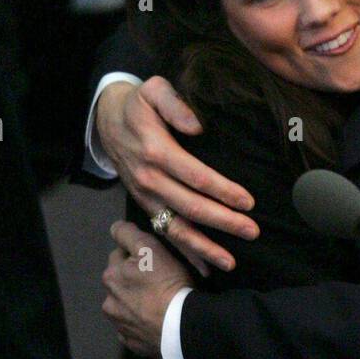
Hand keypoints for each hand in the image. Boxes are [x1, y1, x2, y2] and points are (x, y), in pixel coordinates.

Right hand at [95, 76, 256, 272]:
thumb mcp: (154, 90)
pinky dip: (185, 252)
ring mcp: (146, 196)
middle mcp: (150, 180)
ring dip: (204, 247)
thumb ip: (175, 104)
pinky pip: (166, 233)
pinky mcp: (146, 205)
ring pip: (176, 228)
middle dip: (223, 222)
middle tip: (252, 231)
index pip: (196, 177)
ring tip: (231, 262)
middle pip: (190, 208)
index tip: (248, 201)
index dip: (223, 191)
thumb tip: (197, 125)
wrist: (107, 120)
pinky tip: (204, 267)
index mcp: (156, 152)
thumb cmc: (139, 103)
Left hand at [101, 221, 195, 356]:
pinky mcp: (132, 343)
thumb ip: (128, 234)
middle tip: (158, 280)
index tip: (154, 259)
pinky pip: (134, 327)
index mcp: (111, 276)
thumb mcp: (150, 249)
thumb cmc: (167, 283)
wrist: (181, 327)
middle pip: (120, 282)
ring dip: (135, 301)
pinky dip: (142, 322)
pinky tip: (157, 320)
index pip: (120, 255)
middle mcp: (108, 302)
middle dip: (133, 278)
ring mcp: (120, 326)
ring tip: (159, 302)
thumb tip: (115, 228)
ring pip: (125, 305)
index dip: (137, 254)